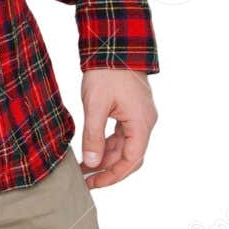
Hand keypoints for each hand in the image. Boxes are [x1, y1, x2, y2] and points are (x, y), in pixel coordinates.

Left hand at [79, 69, 156, 188]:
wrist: (114, 44)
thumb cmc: (106, 72)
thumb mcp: (96, 106)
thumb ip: (94, 136)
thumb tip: (92, 163)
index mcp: (141, 124)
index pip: (131, 160)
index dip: (113, 176)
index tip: (94, 184)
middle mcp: (145, 122)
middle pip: (130, 156)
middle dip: (109, 170)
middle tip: (86, 180)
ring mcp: (139, 116)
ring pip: (125, 145)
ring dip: (106, 157)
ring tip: (84, 166)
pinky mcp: (131, 110)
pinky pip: (122, 134)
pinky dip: (108, 143)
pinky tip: (91, 149)